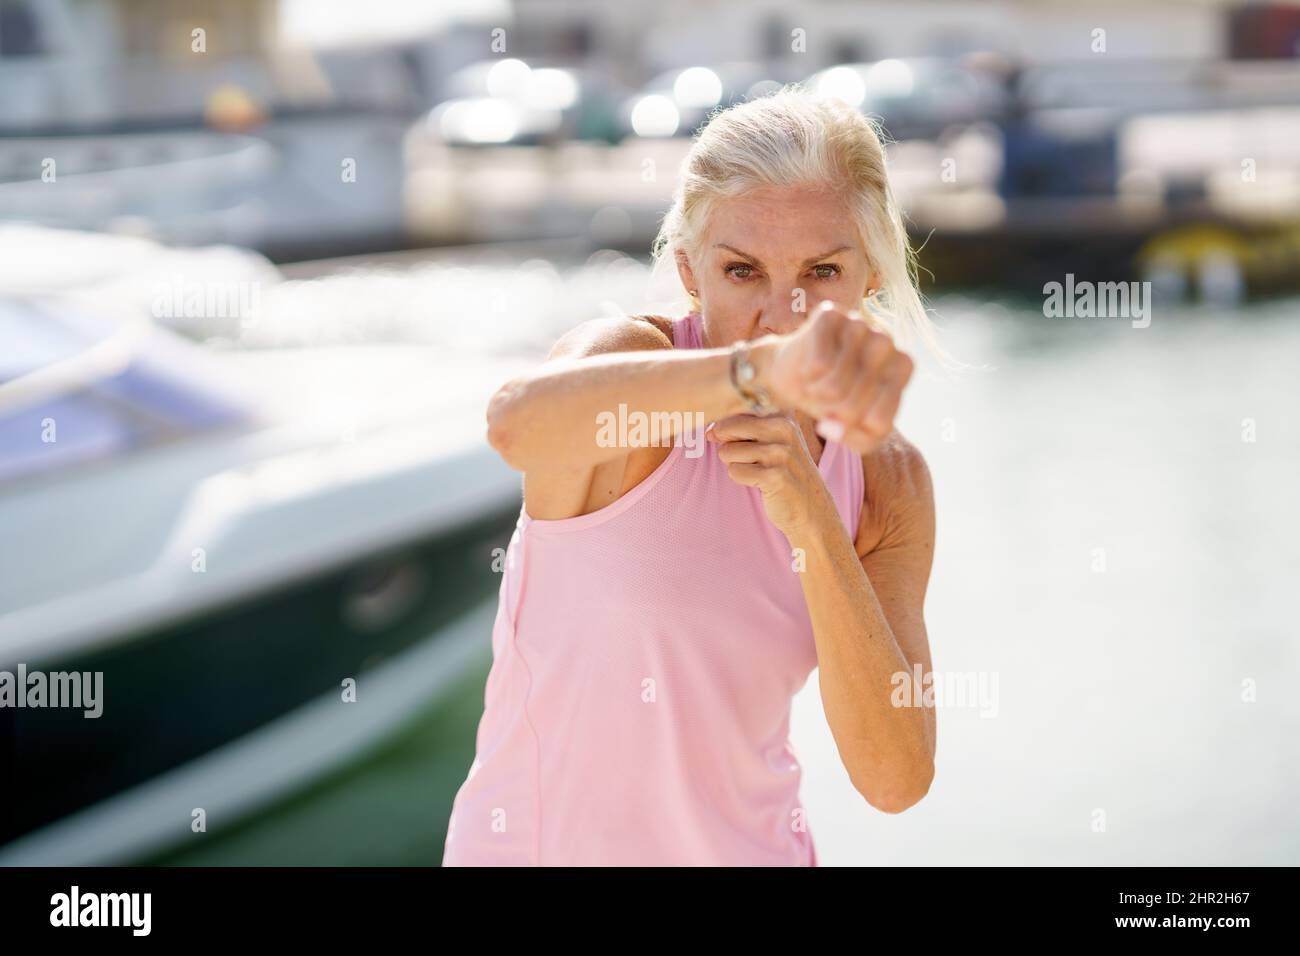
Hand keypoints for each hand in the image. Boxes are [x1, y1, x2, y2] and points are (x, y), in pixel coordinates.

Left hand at [707, 410, 834, 536]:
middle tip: (755, 459)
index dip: (726, 428)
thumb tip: (709, 432)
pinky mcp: (775, 476)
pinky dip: (742, 480)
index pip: (733, 409)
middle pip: (725, 429)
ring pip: (726, 452)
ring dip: (737, 465)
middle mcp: (784, 427)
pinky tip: (763, 482)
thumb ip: (738, 428)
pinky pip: (734, 472)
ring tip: (761, 470)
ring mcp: (781, 451)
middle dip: (730, 447)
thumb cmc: (783, 469)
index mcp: (782, 412)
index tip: (744, 441)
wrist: (811, 507)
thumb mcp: (769, 439)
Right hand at [757, 300, 912, 453]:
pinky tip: (808, 368)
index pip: (879, 420)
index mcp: (903, 367)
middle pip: (854, 405)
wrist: (796, 371)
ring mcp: (860, 324)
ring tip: (817, 385)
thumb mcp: (855, 431)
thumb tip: (832, 426)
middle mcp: (887, 341)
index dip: (852, 429)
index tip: (844, 418)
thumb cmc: (832, 400)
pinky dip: (807, 375)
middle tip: (825, 400)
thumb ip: (859, 440)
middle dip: (830, 412)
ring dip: (817, 394)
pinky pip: (818, 365)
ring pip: (835, 387)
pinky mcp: (830, 314)